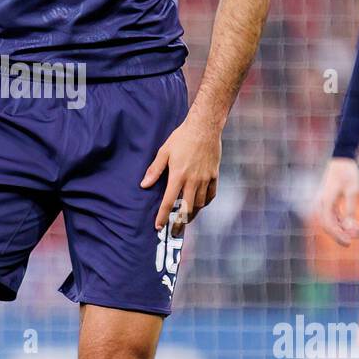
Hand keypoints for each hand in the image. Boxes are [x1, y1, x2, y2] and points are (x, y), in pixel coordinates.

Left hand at [141, 115, 220, 229]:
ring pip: (200, 204)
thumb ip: (154, 170)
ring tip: (186, 218)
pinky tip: (200, 204)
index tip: (159, 227)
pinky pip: (211, 194)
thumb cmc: (182, 138)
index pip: (168, 202)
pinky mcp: (214, 175)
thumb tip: (144, 185)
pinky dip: (205, 202)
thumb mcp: (164, 151)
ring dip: (192, 213)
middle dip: (180, 222)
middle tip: (175, 231)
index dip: (162, 216)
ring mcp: (205, 179)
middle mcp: (193, 180)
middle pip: (187, 209)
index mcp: (178, 175)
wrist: (205, 127)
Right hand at [316, 156, 358, 245]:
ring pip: (331, 222)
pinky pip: (333, 216)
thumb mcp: (352, 191)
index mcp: (325, 201)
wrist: (341, 160)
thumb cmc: (347, 173)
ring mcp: (324, 203)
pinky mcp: (328, 202)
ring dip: (343, 228)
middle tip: (353, 241)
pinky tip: (355, 225)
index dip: (338, 235)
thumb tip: (349, 226)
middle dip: (340, 234)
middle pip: (328, 226)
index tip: (350, 241)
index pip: (329, 224)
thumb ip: (350, 209)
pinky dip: (343, 222)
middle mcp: (321, 203)